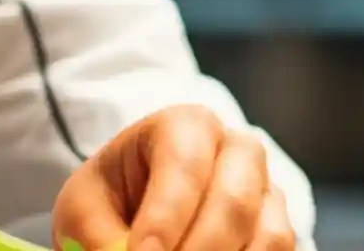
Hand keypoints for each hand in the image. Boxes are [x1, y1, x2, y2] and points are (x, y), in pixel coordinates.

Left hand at [52, 105, 295, 250]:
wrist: (132, 207)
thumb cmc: (110, 198)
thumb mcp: (86, 209)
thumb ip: (101, 237)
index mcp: (185, 126)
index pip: (184, 164)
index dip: (165, 215)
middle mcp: (236, 150)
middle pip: (234, 200)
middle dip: (200, 248)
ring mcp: (264, 190)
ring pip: (268, 234)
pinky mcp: (277, 229)